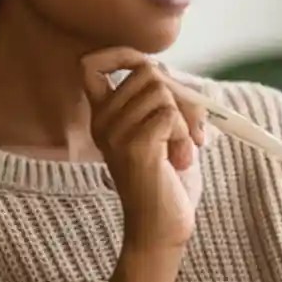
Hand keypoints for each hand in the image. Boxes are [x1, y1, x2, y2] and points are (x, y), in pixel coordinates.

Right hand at [80, 48, 206, 281]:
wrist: (164, 227)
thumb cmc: (168, 180)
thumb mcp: (164, 131)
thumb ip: (162, 100)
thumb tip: (168, 73)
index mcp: (105, 116)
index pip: (92, 66)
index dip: (117, 54)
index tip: (137, 64)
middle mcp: (104, 121)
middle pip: (148, 71)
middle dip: (180, 96)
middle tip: (190, 133)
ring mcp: (116, 133)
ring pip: (162, 91)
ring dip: (184, 120)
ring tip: (180, 151)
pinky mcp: (135, 146)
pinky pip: (170, 113)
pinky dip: (184, 134)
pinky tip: (179, 160)